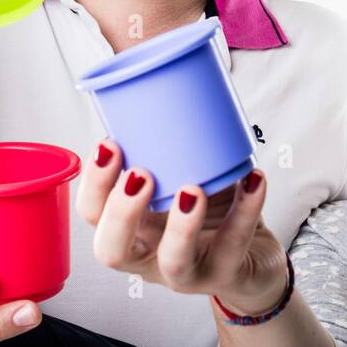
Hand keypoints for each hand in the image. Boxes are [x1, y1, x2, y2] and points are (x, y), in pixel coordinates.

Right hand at [76, 139, 288, 315]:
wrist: (251, 260)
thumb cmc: (209, 212)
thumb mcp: (183, 178)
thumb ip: (171, 142)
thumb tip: (163, 72)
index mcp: (131, 228)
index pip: (93, 214)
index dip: (94, 184)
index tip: (109, 143)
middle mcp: (149, 256)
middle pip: (112, 250)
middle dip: (121, 211)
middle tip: (141, 173)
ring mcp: (187, 273)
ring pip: (174, 262)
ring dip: (180, 225)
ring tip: (192, 188)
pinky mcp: (226, 274)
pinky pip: (235, 244)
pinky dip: (246, 209)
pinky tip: (253, 178)